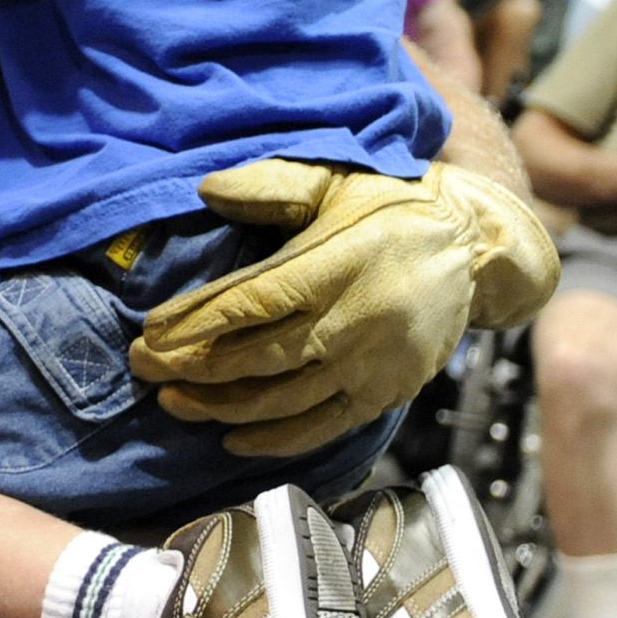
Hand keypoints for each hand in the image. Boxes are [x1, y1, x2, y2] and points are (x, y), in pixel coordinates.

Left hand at [131, 160, 560, 456]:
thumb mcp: (338, 180)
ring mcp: (372, 363)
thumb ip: (273, 186)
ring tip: (172, 401)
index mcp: (338, 264)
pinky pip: (323, 427)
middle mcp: (356, 319)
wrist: (474, 245)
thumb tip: (206, 189)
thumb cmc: (394, 205)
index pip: (253, 300)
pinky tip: (232, 436)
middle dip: (192, 366)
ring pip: (283, 399)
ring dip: (220, 405)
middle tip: (142, 366)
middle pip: (258, 355)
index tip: (151, 332)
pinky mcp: (387, 392)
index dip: (197, 321)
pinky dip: (274, 438)